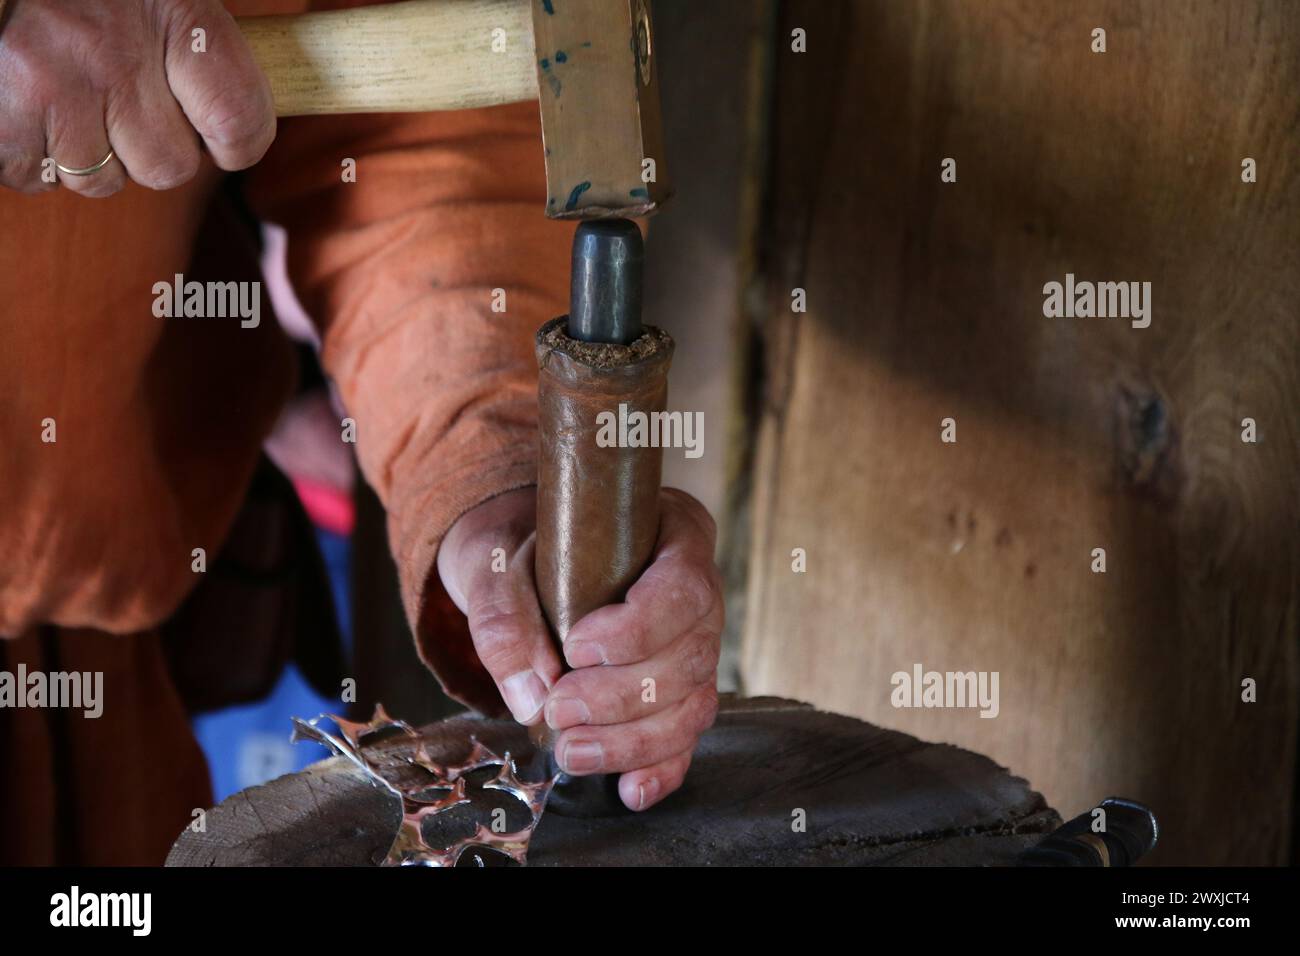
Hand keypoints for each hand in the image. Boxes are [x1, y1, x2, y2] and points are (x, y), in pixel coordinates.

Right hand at [0, 0, 273, 196]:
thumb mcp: (171, 2)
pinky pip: (39, 179)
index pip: (239, 120)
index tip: (225, 141)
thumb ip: (211, 61)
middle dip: (155, 150)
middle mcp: (115, 49)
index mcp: (176, 9)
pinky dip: (38, 158)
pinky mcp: (4, 111)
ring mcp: (53, 80)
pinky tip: (36, 109)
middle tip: (129, 102)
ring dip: (94, 155)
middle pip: (169, 168)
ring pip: (102, 181)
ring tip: (75, 96)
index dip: (239, 145)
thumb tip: (242, 132)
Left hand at [437, 487, 722, 810]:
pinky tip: (630, 789)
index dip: (638, 630)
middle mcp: (700, 595)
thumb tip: (530, 695)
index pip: (683, 588)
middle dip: (622, 697)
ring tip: (572, 752)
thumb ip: (505, 616)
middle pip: (688, 657)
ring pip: (691, 705)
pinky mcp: (680, 695)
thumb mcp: (500, 564)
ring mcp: (696, 647)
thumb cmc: (524, 551)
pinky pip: (685, 738)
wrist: (525, 564)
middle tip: (559, 709)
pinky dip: (659, 769)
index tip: (576, 647)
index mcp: (675, 537)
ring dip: (633, 740)